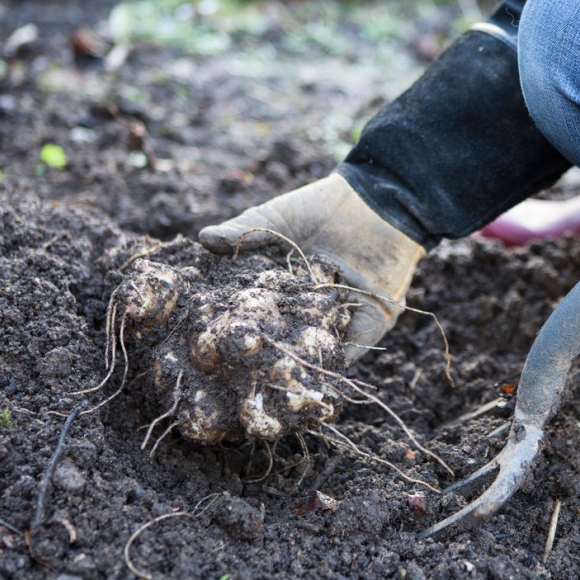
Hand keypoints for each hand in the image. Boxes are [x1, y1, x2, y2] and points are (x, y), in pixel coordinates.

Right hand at [199, 174, 423, 360]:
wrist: (377, 202)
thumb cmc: (322, 207)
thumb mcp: (276, 218)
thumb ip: (243, 231)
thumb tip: (202, 240)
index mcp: (285, 288)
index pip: (260, 312)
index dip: (241, 325)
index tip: (215, 338)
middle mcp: (309, 309)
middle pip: (286, 336)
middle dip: (268, 352)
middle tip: (241, 367)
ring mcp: (338, 320)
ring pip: (315, 347)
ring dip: (298, 361)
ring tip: (273, 377)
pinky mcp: (369, 326)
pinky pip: (351, 350)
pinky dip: (334, 360)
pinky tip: (313, 369)